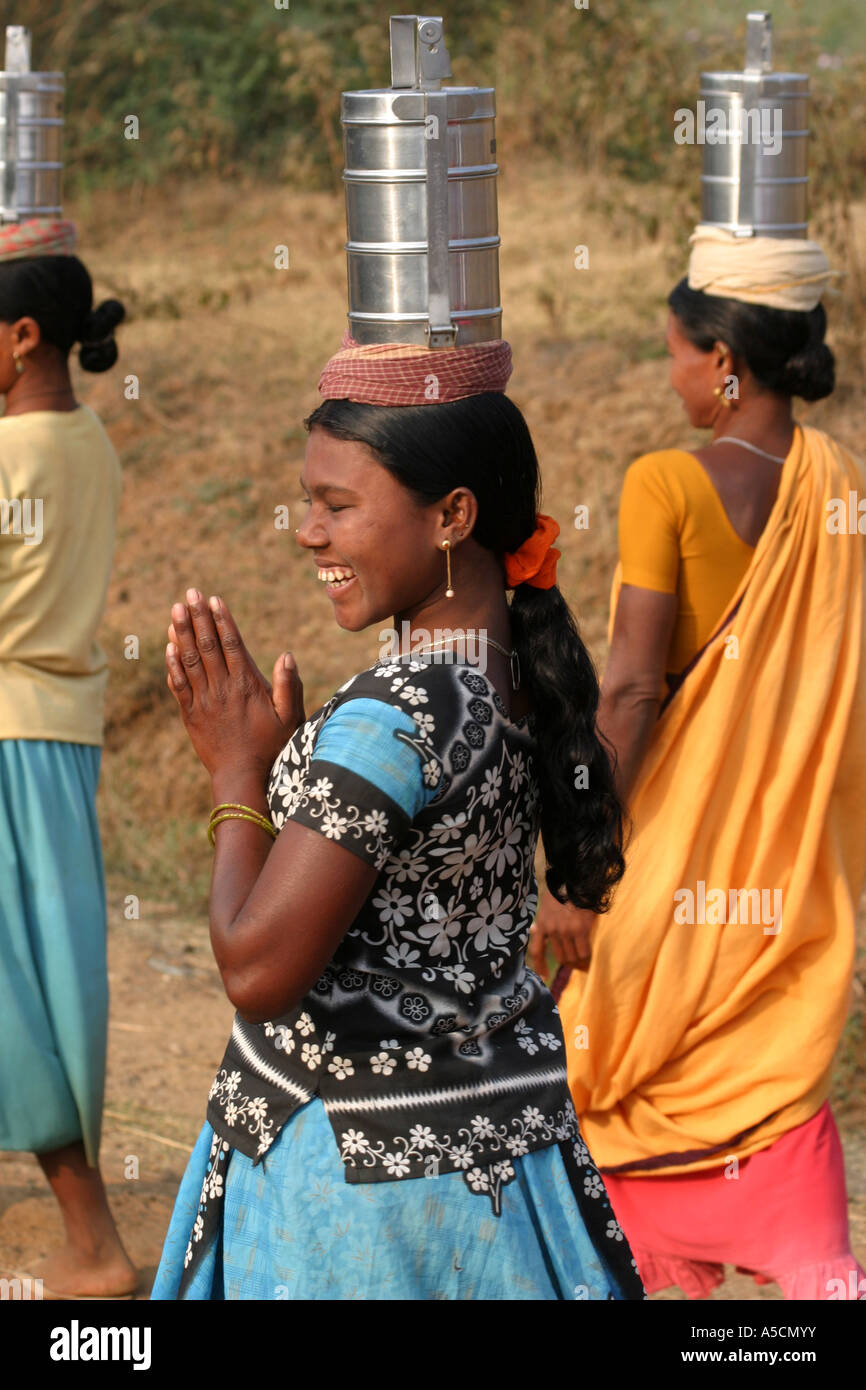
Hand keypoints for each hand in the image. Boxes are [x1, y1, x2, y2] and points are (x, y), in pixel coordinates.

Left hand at [165, 589, 304, 776]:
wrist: (242, 777)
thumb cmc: (271, 747)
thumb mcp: (289, 717)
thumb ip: (287, 686)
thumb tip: (286, 655)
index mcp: (246, 686)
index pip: (232, 645)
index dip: (221, 620)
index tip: (213, 600)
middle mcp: (223, 688)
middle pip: (207, 646)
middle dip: (198, 618)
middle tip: (189, 594)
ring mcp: (204, 701)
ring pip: (189, 661)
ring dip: (181, 634)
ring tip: (175, 610)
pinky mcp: (191, 715)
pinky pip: (178, 685)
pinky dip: (172, 665)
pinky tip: (168, 646)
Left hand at [528, 893, 594, 977]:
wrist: (576, 880)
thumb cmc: (563, 890)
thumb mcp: (547, 905)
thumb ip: (543, 920)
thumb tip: (534, 930)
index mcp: (542, 924)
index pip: (537, 951)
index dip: (540, 966)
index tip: (545, 975)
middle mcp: (552, 930)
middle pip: (560, 958)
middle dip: (569, 964)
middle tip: (578, 965)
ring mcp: (566, 931)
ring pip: (572, 957)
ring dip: (580, 963)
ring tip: (586, 963)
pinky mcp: (580, 930)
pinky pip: (584, 952)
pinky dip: (588, 959)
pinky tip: (591, 959)